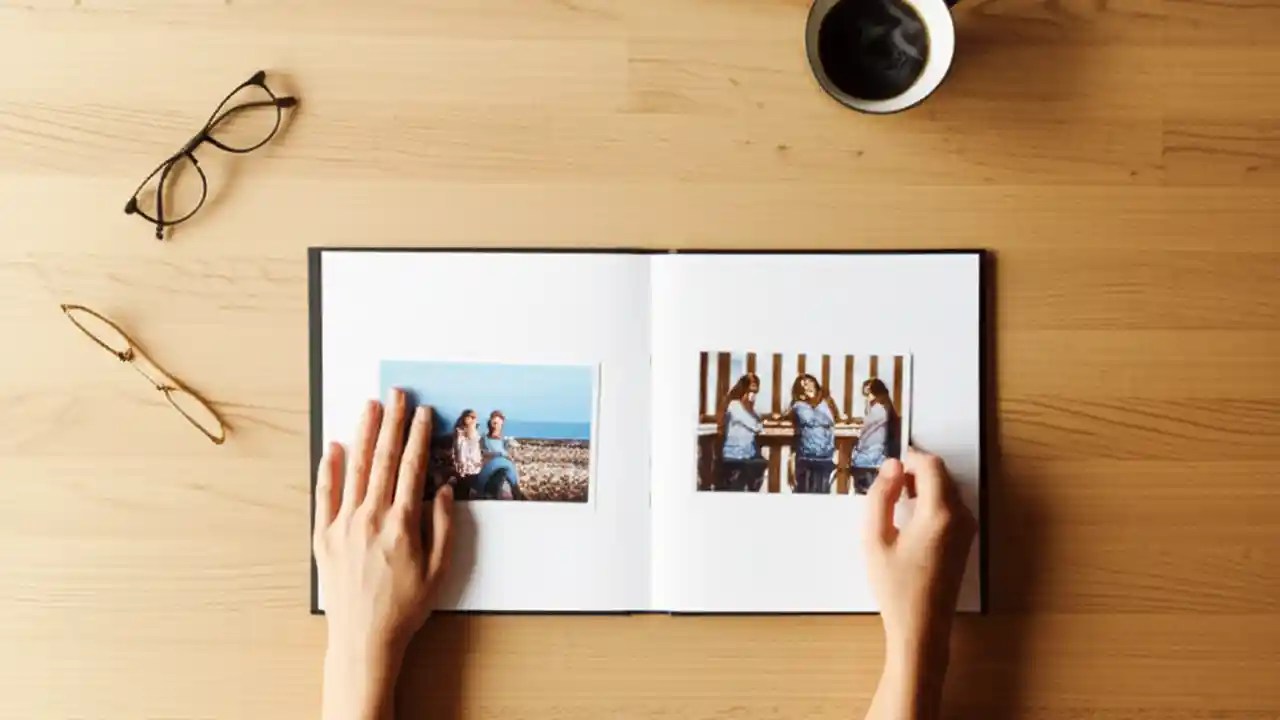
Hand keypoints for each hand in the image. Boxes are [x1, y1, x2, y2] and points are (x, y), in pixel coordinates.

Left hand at [314, 389, 453, 719]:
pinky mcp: (323, 538)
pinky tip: (334, 447)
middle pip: (383, 459)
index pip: (411, 468)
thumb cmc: (405, 607)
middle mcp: (370, 517)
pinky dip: (329, 468)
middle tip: (396, 394)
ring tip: (369, 407)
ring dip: (364, 434)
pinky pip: (325, 495)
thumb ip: (443, 526)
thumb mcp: (439, 570)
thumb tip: (444, 490)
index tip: (422, 413)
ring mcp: (343, 525)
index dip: (418, 437)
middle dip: (392, 423)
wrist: (364, 638)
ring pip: (355, 469)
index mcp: (401, 524)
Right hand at [862, 448, 975, 719]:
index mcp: (940, 512)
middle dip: (915, 472)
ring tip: (896, 505)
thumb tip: (892, 466)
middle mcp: (961, 516)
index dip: (908, 459)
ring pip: (947, 490)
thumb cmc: (894, 586)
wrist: (921, 627)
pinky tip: (910, 522)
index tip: (887, 470)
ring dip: (923, 487)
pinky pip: (951, 507)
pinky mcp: (965, 541)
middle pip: (941, 475)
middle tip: (888, 488)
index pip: (931, 465)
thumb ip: (881, 496)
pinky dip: (931, 503)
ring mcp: (967, 529)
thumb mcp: (874, 539)